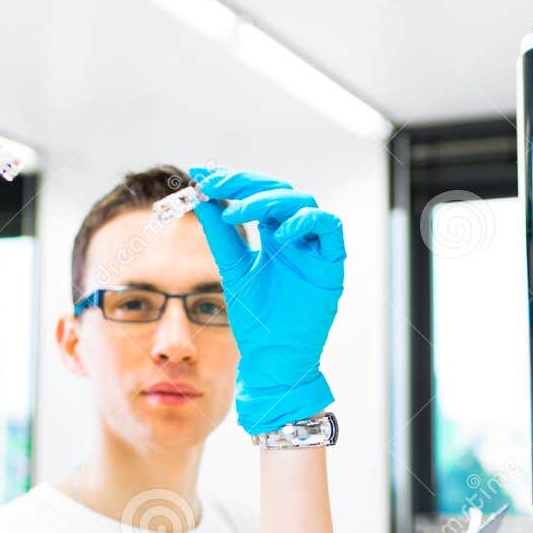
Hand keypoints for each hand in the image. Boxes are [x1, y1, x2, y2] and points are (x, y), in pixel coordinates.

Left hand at [189, 166, 344, 434]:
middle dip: (246, 184)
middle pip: (279, 190)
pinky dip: (307, 222)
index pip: (257, 194)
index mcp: (274, 235)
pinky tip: (281, 231)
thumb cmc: (256, 319)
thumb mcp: (232, 268)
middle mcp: (296, 236)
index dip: (232, 181)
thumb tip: (201, 198)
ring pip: (303, 201)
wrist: (272, 357)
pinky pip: (330, 228)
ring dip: (270, 200)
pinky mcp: (331, 264)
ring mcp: (314, 248)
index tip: (203, 175)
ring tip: (239, 211)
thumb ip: (220, 234)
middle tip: (216, 185)